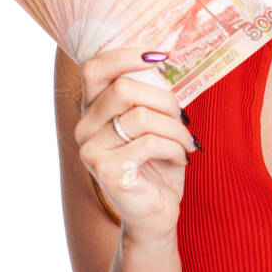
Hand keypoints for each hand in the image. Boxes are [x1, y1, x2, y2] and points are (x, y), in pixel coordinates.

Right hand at [74, 47, 198, 247]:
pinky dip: (175, 147)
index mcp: (91, 111)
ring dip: (175, 128)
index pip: (94, 68)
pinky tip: (182, 158)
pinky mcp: (107, 172)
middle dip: (165, 99)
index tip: (161, 56)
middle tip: (184, 116)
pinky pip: (150, 143)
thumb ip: (147, 95)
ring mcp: (91, 151)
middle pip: (124, 89)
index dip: (125, 56)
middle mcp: (84, 129)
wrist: (155, 215)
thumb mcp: (152, 123)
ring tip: (187, 142)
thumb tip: (162, 58)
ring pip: (142, 117)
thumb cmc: (157, 166)